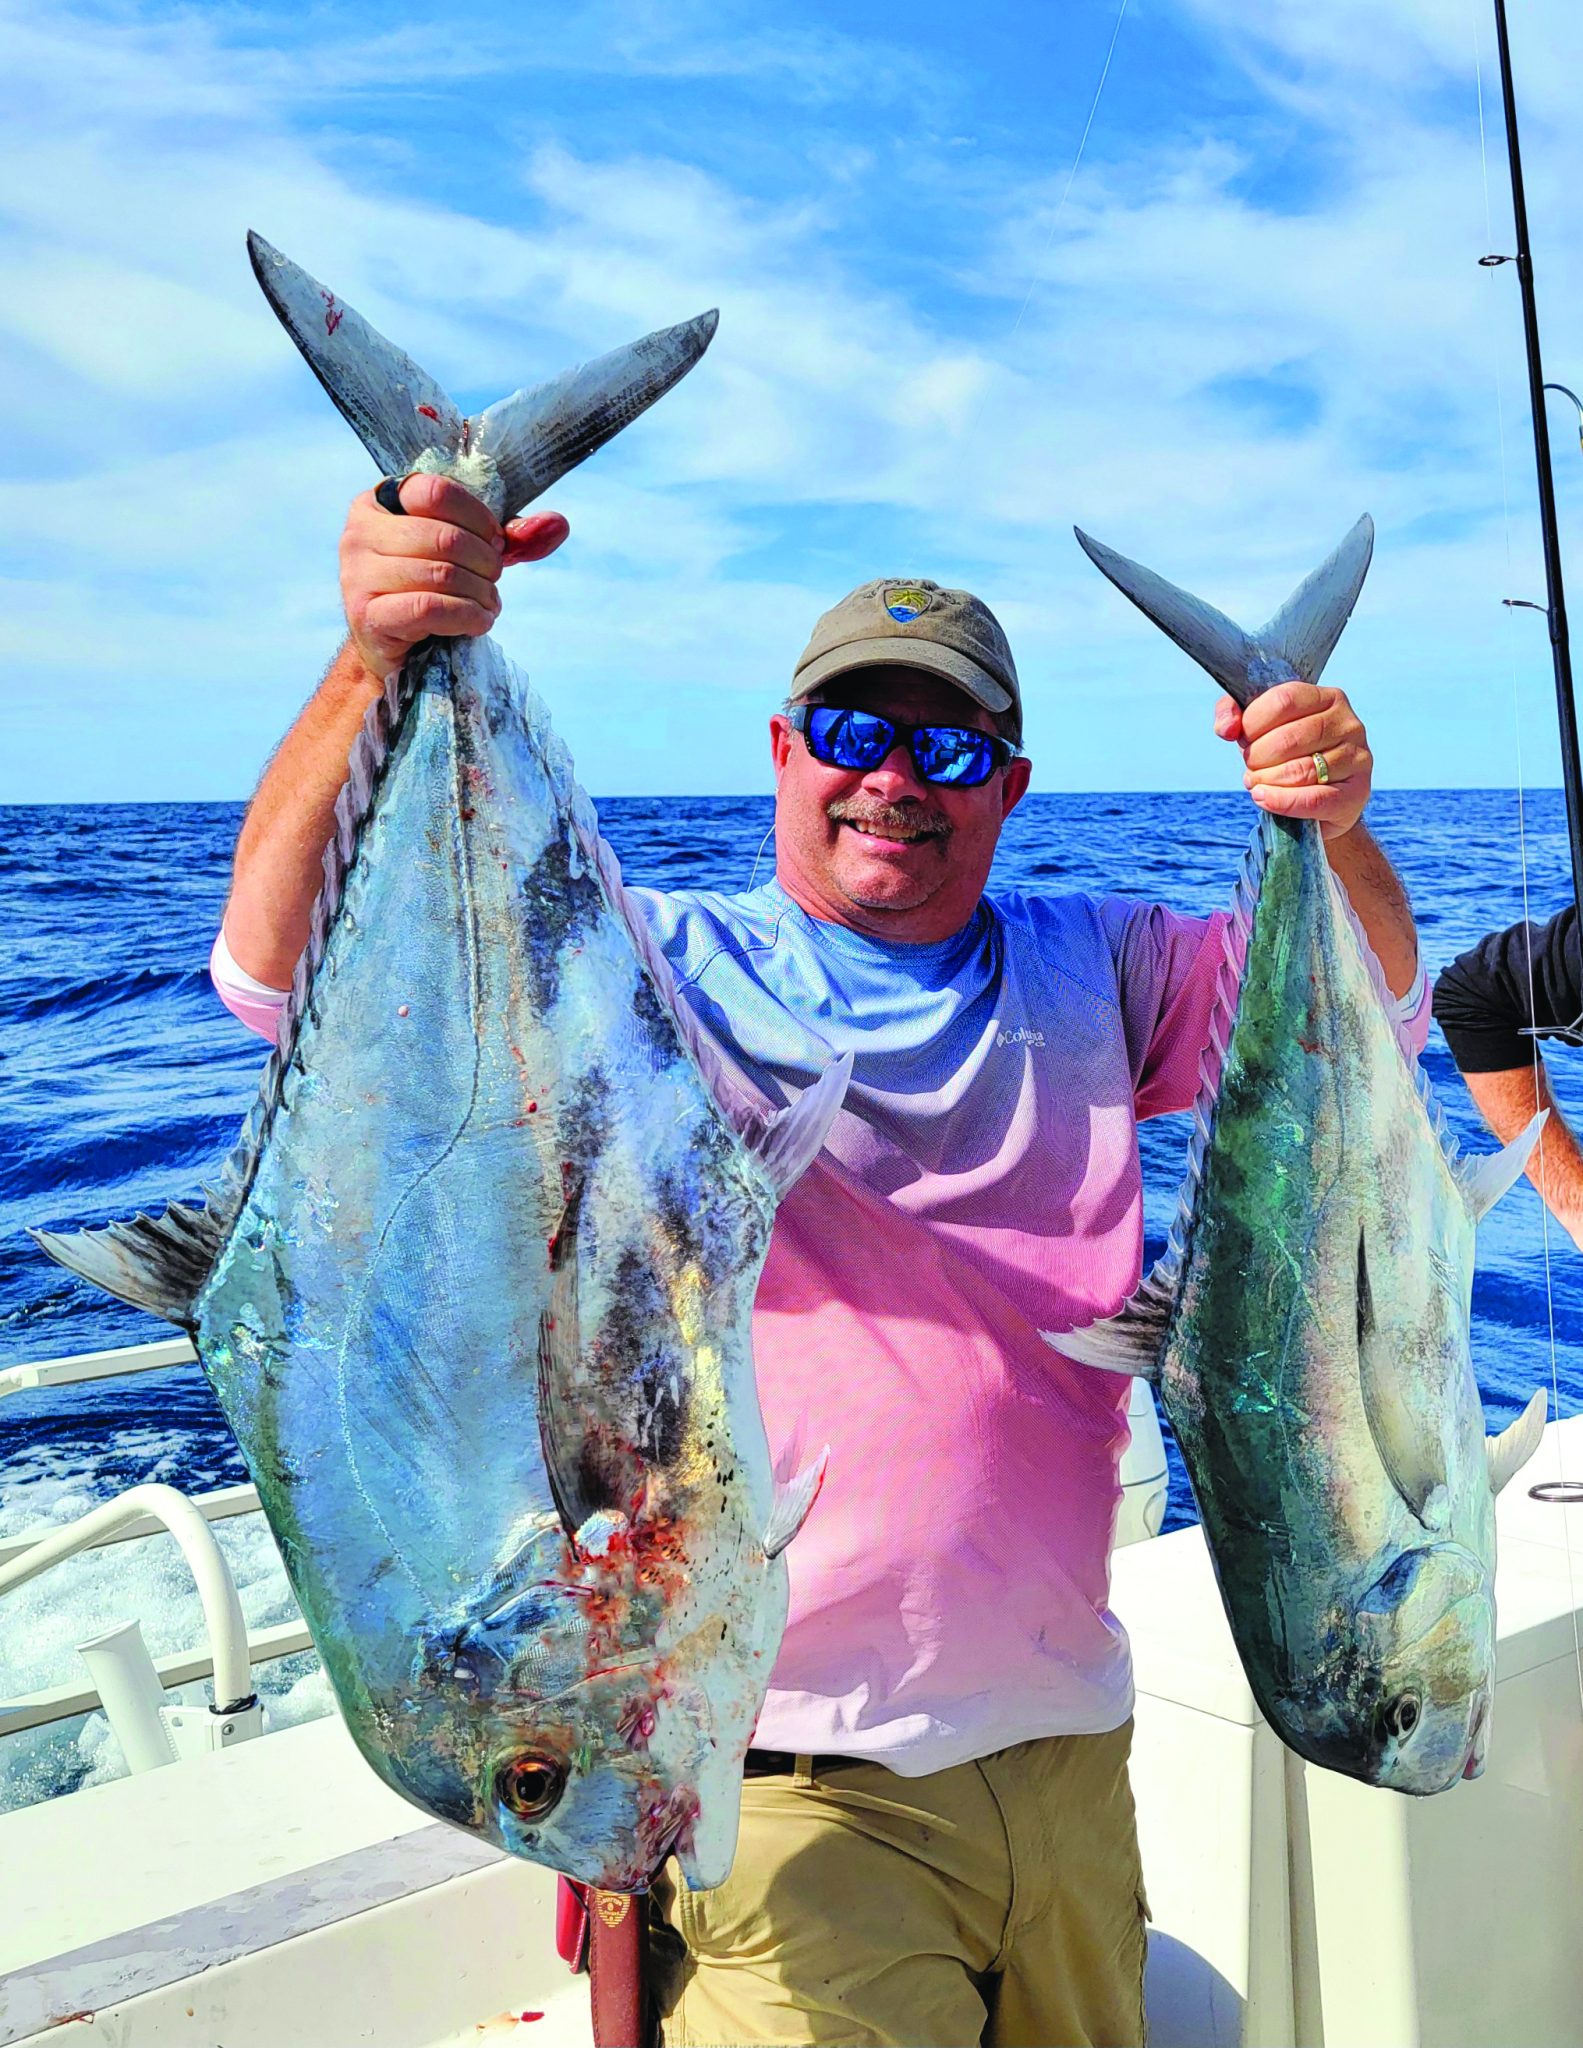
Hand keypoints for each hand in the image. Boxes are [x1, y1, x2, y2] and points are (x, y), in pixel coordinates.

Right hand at [339, 473, 569, 683]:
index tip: (495, 542)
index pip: (435, 491)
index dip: (478, 518)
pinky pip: (430, 608)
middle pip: (443, 536)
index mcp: (380, 501)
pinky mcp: (367, 615)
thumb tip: (558, 524)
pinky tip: (478, 622)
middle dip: (484, 563)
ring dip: (480, 594)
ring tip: (488, 605)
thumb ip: (508, 536)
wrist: (393, 648)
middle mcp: (359, 532)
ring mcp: (357, 575)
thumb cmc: (429, 589)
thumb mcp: (465, 553)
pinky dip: (466, 616)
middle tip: (493, 581)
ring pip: (440, 574)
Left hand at [1214, 681, 1371, 840]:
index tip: (1243, 739)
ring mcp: (1357, 757)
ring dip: (1266, 781)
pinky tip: (1263, 798)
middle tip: (1251, 767)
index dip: (1252, 723)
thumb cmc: (1287, 756)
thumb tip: (1226, 728)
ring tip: (1257, 783)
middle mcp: (1348, 723)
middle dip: (1257, 757)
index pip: (1283, 700)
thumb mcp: (1260, 727)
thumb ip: (1234, 713)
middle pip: (1288, 738)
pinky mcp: (1357, 791)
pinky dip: (1281, 802)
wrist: (1319, 801)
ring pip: (1300, 770)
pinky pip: (1313, 799)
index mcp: (1327, 698)